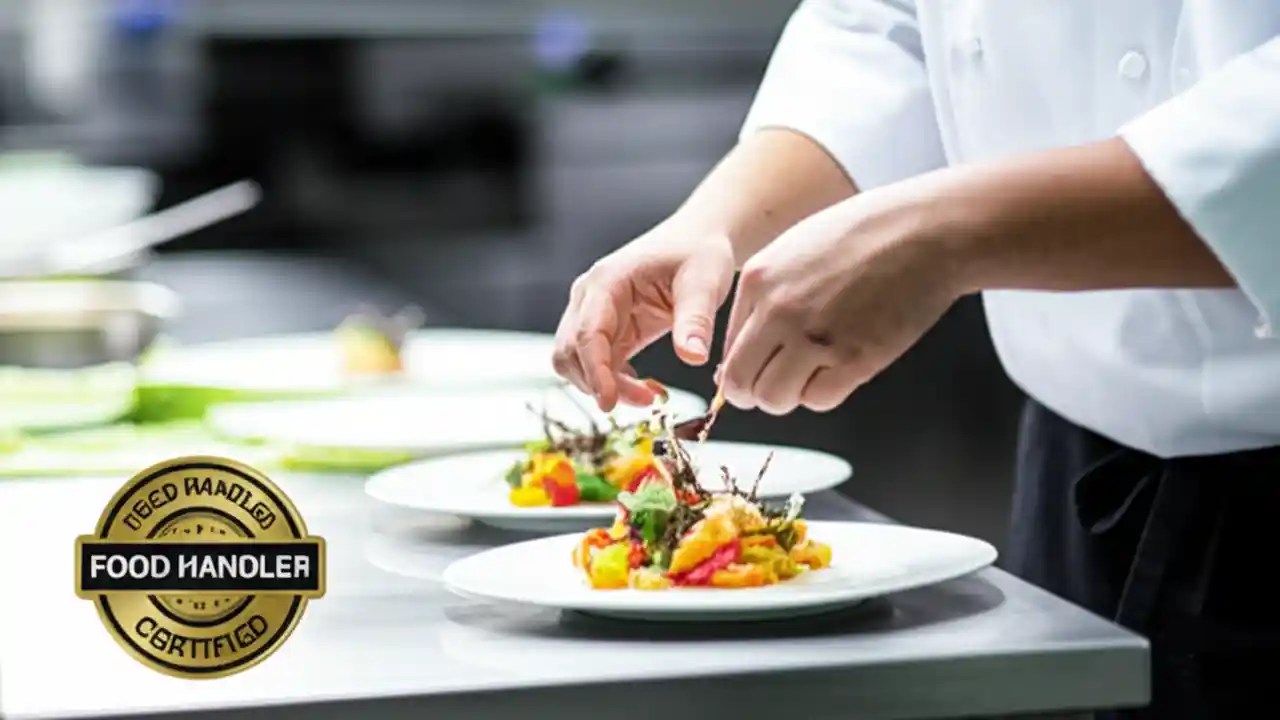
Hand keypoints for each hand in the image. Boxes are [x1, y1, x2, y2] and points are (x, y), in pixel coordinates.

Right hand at [553, 218, 736, 410]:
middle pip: (569, 352)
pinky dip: (614, 382)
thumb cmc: (698, 253)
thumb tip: (693, 357)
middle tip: (645, 400)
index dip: (595, 372)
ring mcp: (594, 313)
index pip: (587, 333)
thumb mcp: (705, 282)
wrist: (697, 241)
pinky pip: (597, 364)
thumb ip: (696, 320)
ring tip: (649, 395)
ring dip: (605, 386)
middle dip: (598, 383)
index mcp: (607, 280)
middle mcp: (590, 297)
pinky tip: (646, 388)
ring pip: (577, 362)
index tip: (608, 403)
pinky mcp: (608, 329)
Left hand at [719, 186, 963, 414]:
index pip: (727, 349)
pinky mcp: (854, 359)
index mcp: (758, 281)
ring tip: (812, 375)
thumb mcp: (795, 251)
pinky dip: (824, 393)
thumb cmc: (866, 235)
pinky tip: (840, 369)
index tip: (759, 369)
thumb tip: (745, 346)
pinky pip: (818, 401)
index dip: (742, 367)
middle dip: (755, 392)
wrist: (924, 232)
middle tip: (779, 384)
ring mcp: (815, 338)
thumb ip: (765, 295)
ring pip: (774, 400)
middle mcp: (778, 312)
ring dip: (790, 396)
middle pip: (741, 382)